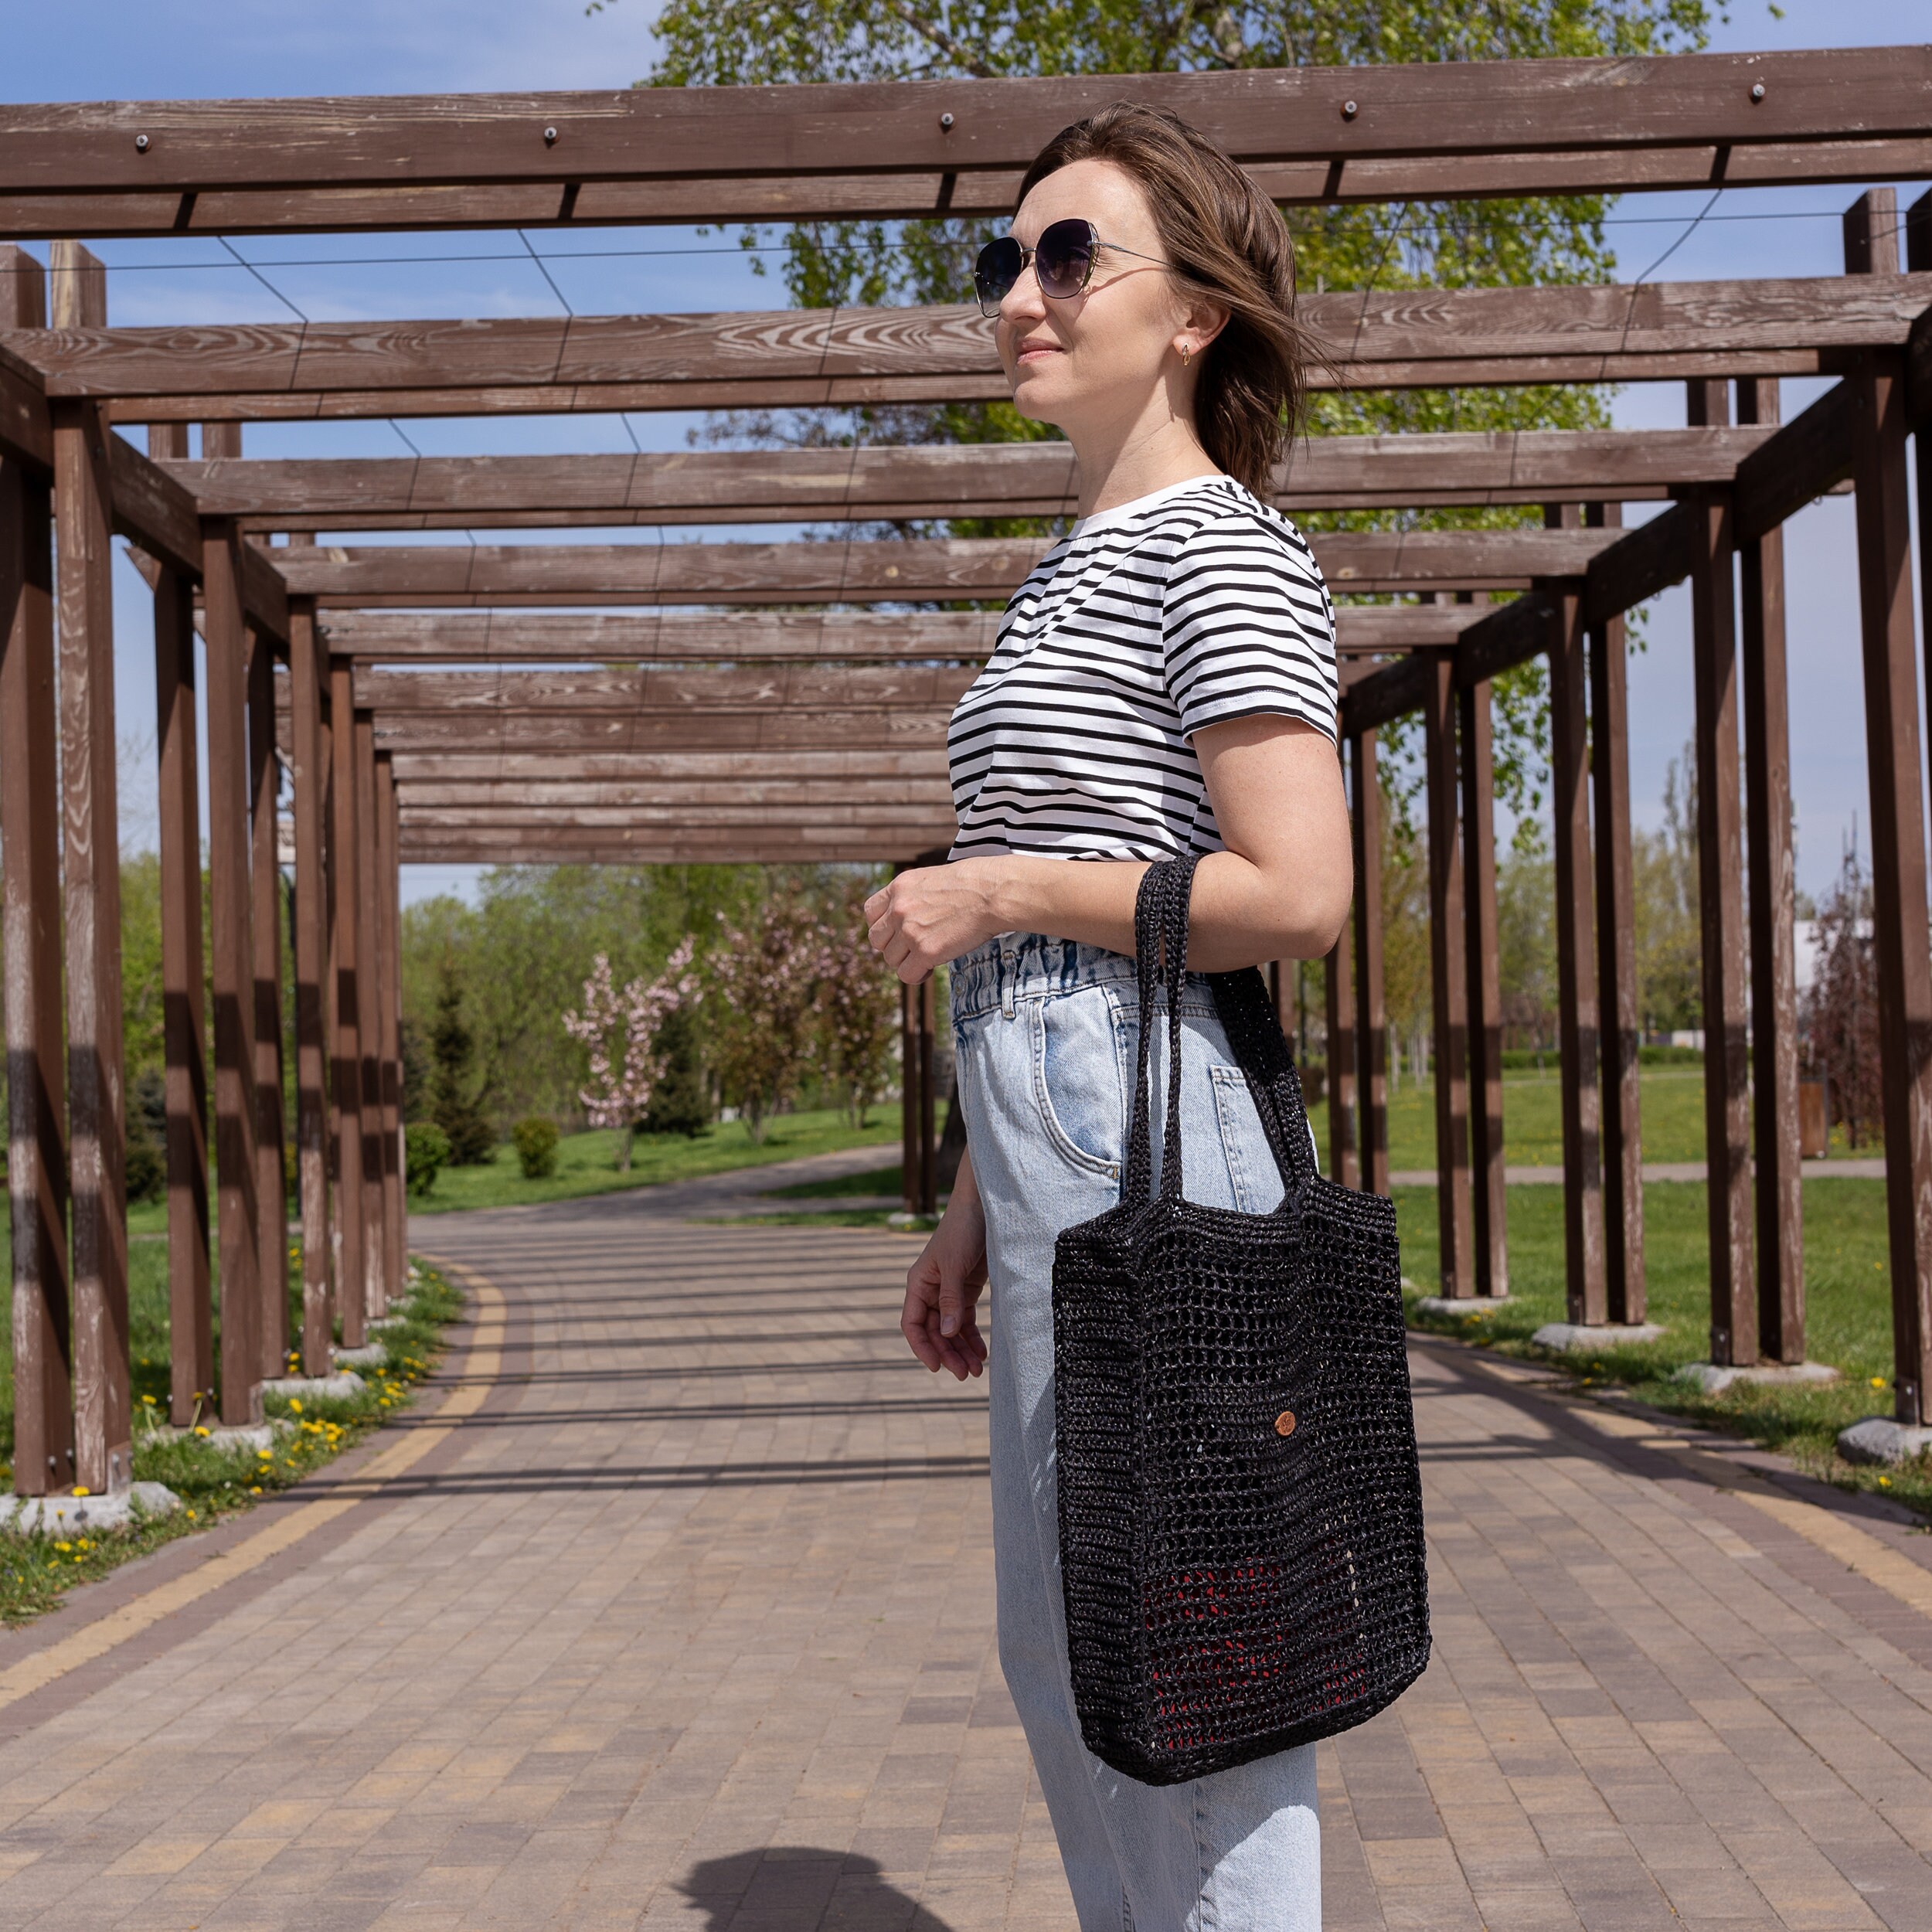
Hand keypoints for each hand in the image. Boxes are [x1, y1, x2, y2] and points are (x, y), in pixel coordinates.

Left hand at [865, 860, 1004, 983]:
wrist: (993, 892)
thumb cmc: (973, 884)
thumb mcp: (932, 879)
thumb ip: (913, 897)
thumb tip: (908, 919)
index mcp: (899, 887)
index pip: (870, 912)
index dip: (884, 926)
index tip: (900, 931)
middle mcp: (898, 908)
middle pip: (877, 940)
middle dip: (894, 946)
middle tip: (916, 945)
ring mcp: (909, 931)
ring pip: (891, 960)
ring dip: (908, 961)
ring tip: (930, 954)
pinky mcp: (925, 951)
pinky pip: (907, 975)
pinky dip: (918, 975)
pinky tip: (931, 967)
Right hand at [902, 1189, 988, 1379]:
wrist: (985, 1207)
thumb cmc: (963, 1230)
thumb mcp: (954, 1265)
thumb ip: (950, 1299)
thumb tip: (946, 1334)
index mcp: (918, 1284)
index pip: (913, 1324)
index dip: (922, 1347)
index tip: (938, 1367)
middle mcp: (931, 1291)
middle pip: (934, 1332)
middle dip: (948, 1353)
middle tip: (966, 1375)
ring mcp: (949, 1291)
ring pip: (951, 1330)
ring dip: (961, 1350)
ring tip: (977, 1370)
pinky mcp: (967, 1290)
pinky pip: (966, 1320)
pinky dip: (972, 1337)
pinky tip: (982, 1352)